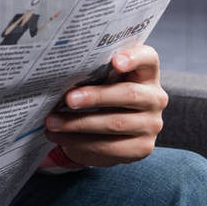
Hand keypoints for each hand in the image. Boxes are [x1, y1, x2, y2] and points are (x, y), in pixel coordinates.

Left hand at [44, 45, 166, 166]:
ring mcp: (152, 124)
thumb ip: (91, 74)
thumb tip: (59, 73)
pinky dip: (79, 142)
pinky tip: (58, 137)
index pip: (148, 58)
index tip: (115, 61)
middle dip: (96, 96)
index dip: (134, 58)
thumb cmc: (99, 96)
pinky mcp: (142, 148)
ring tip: (52, 122)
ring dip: (78, 123)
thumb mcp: (99, 81)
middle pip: (130, 94)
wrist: (106, 133)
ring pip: (115, 123)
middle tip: (68, 99)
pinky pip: (109, 146)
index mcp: (145, 73)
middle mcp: (155, 97)